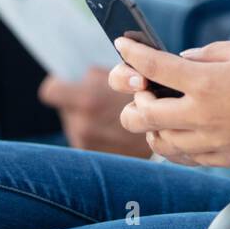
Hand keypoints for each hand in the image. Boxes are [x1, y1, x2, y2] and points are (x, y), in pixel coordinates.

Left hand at [37, 68, 152, 157]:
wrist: (177, 137)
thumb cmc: (158, 98)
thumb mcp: (136, 76)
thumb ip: (112, 73)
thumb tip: (87, 72)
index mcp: (89, 100)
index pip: (52, 90)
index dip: (62, 83)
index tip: (73, 81)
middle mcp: (84, 125)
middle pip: (67, 105)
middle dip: (82, 99)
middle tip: (105, 97)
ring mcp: (89, 144)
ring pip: (76, 122)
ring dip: (91, 117)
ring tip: (114, 114)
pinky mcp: (96, 157)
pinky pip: (88, 138)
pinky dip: (99, 132)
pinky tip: (116, 130)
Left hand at [106, 38, 229, 168]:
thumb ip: (206, 53)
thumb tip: (179, 61)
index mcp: (207, 82)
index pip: (154, 68)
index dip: (132, 53)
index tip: (122, 44)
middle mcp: (202, 115)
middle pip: (142, 114)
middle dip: (132, 99)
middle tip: (141, 89)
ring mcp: (209, 141)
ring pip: (157, 140)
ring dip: (150, 123)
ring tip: (158, 109)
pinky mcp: (219, 158)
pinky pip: (180, 156)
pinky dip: (170, 142)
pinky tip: (175, 129)